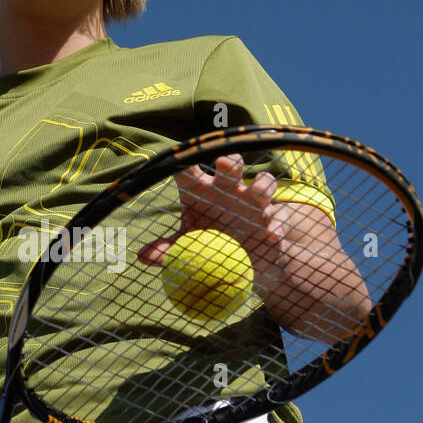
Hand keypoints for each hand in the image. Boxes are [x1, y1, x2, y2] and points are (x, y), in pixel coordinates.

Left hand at [138, 154, 286, 268]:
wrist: (245, 262)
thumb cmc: (208, 243)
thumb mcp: (187, 246)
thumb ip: (167, 250)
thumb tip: (142, 257)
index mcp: (201, 189)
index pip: (189, 171)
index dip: (185, 162)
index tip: (180, 161)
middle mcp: (229, 189)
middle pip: (231, 166)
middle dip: (230, 162)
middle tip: (225, 164)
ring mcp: (255, 201)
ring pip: (264, 184)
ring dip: (263, 186)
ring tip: (259, 195)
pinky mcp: (275, 218)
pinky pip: (280, 218)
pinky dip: (278, 225)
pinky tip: (273, 234)